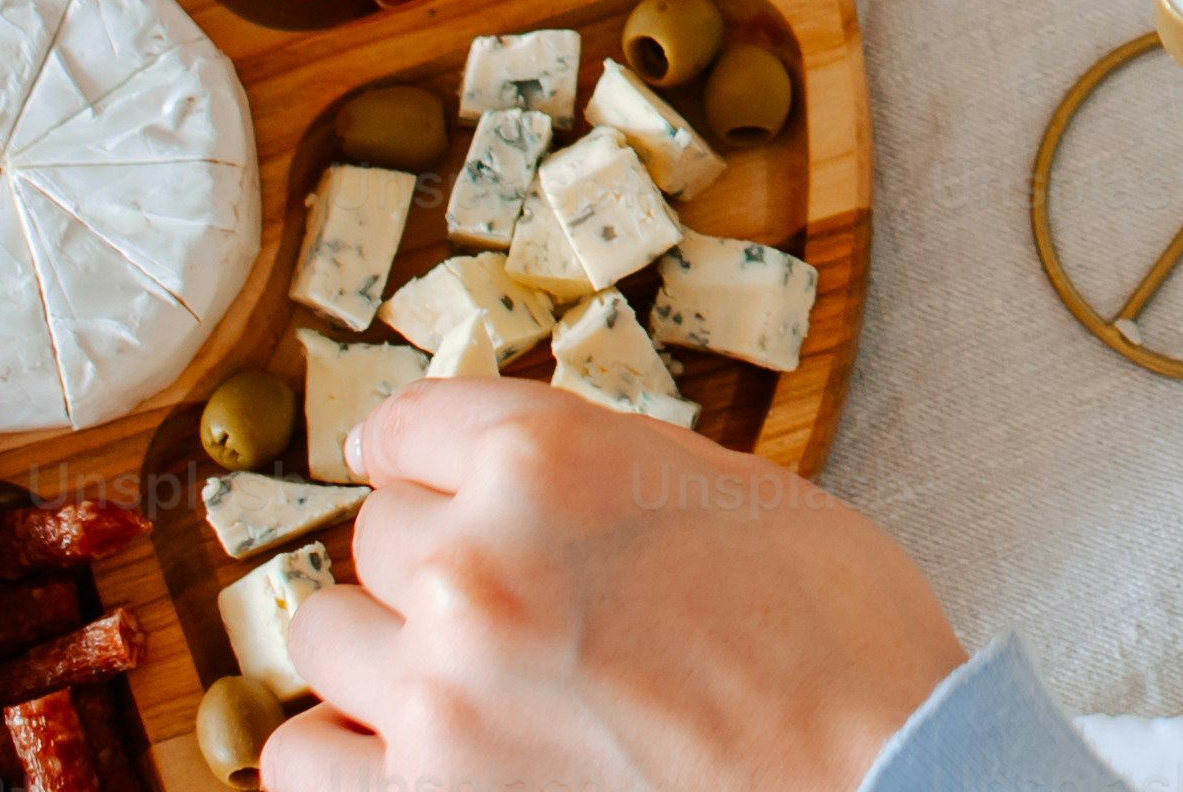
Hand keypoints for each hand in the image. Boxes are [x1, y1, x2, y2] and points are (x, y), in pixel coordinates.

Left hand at [276, 382, 967, 791]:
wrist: (878, 779)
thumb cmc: (836, 645)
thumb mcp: (729, 490)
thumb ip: (600, 472)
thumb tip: (526, 482)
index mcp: (547, 457)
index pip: (407, 426)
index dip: (422, 455)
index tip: (411, 472)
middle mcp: (471, 562)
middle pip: (374, 534)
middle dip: (432, 559)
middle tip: (502, 597)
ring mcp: (438, 693)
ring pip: (326, 636)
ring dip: (384, 651)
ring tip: (456, 675)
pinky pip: (304, 756)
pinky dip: (343, 749)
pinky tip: (406, 748)